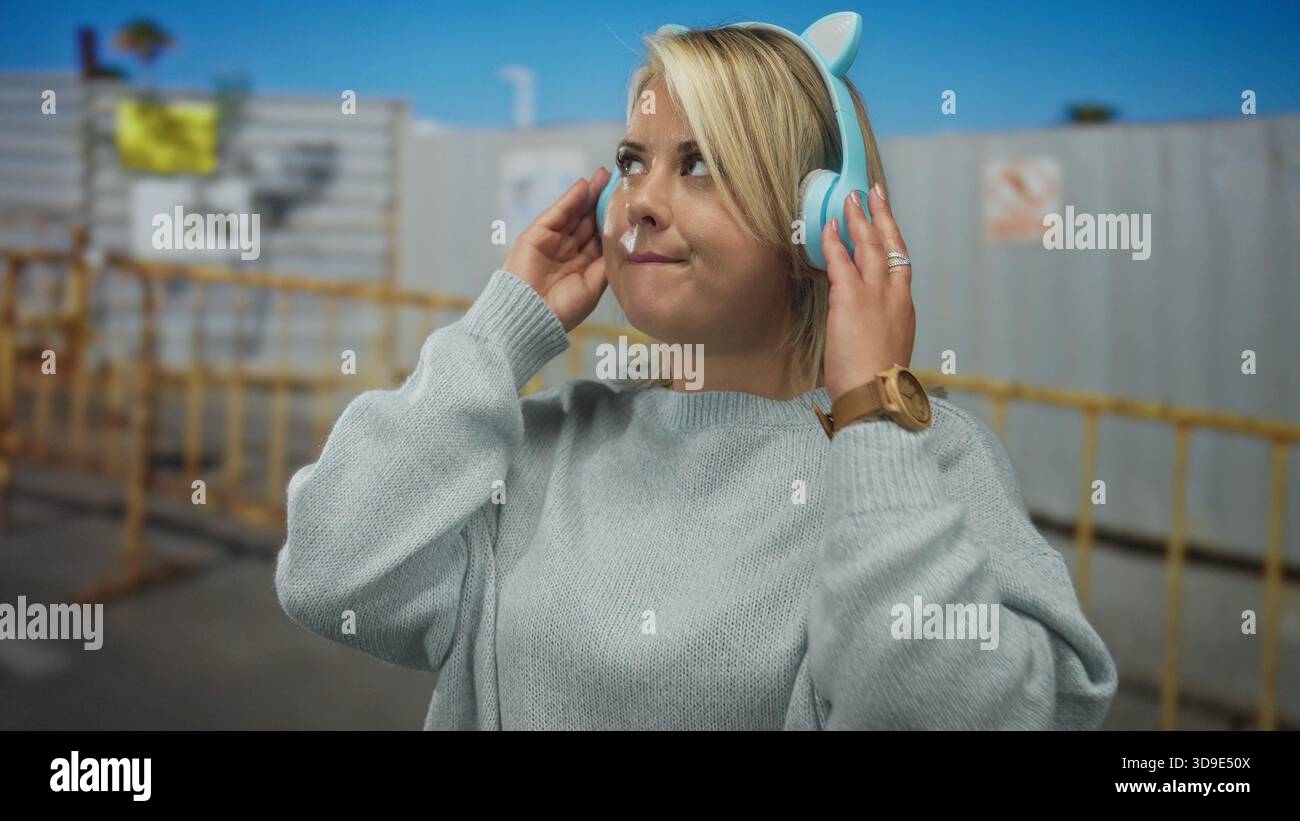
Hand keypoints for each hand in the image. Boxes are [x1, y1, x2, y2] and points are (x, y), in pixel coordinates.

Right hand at [503, 167, 612, 332]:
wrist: (530, 317)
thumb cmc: (562, 310)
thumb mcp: (593, 286)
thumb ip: (606, 261)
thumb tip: (620, 239)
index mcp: (582, 266)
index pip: (599, 236)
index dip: (611, 220)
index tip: (627, 204)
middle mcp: (567, 252)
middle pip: (587, 221)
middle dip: (601, 201)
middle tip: (618, 181)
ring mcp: (551, 242)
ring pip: (574, 213)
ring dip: (588, 194)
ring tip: (604, 176)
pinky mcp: (536, 235)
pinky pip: (557, 213)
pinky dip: (570, 199)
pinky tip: (584, 186)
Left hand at [820, 184, 915, 402]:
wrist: (878, 396)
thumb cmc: (878, 384)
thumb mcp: (885, 352)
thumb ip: (878, 332)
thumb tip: (865, 331)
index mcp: (904, 309)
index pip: (901, 264)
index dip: (894, 239)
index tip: (888, 222)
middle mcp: (895, 295)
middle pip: (891, 244)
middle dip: (881, 215)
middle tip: (873, 193)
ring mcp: (875, 295)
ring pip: (870, 245)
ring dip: (859, 218)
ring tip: (850, 199)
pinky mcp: (852, 299)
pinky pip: (842, 261)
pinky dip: (836, 242)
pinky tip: (829, 227)